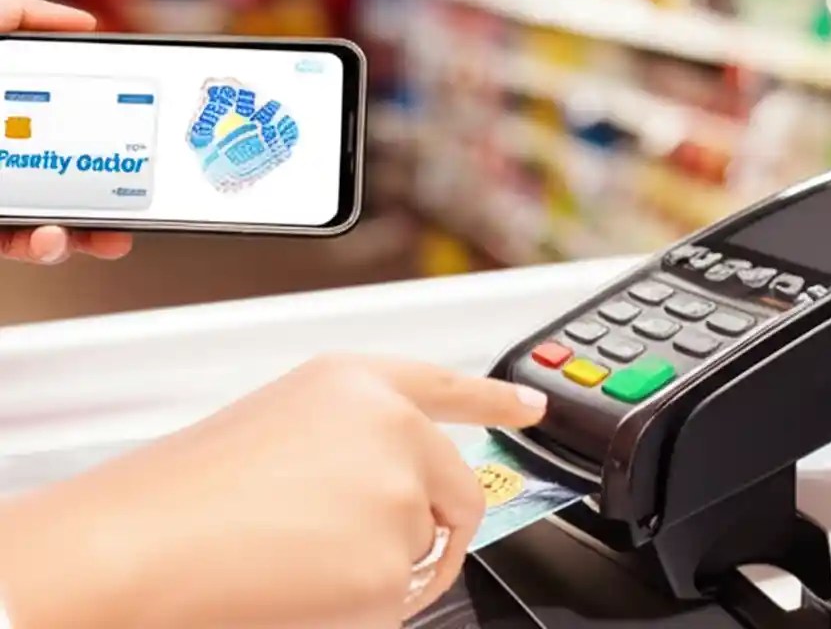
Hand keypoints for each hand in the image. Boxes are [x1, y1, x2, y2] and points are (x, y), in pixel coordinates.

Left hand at [0, 0, 131, 263]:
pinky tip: (52, 238)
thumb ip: (13, 18)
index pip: (55, 114)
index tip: (129, 126)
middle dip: (109, 195)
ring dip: (83, 232)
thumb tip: (78, 23)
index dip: (99, 121)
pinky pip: (13, 241)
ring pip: (44, 220)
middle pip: (61, 174)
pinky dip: (39, 244)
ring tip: (102, 236)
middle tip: (137, 199)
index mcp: (2, 109)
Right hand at [0, 354, 548, 628]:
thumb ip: (358, 444)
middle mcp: (394, 429)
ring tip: (293, 559)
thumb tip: (403, 490)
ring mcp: (400, 496)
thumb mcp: (281, 430)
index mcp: (358, 385)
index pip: (448, 385)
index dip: (496, 397)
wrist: (137, 547)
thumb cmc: (185, 495)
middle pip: (457, 493)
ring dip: (376, 573)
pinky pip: (394, 606)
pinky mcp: (391, 567)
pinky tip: (298, 587)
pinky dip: (355, 612)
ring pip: (420, 556)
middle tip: (355, 550)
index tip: (532, 406)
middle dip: (431, 530)